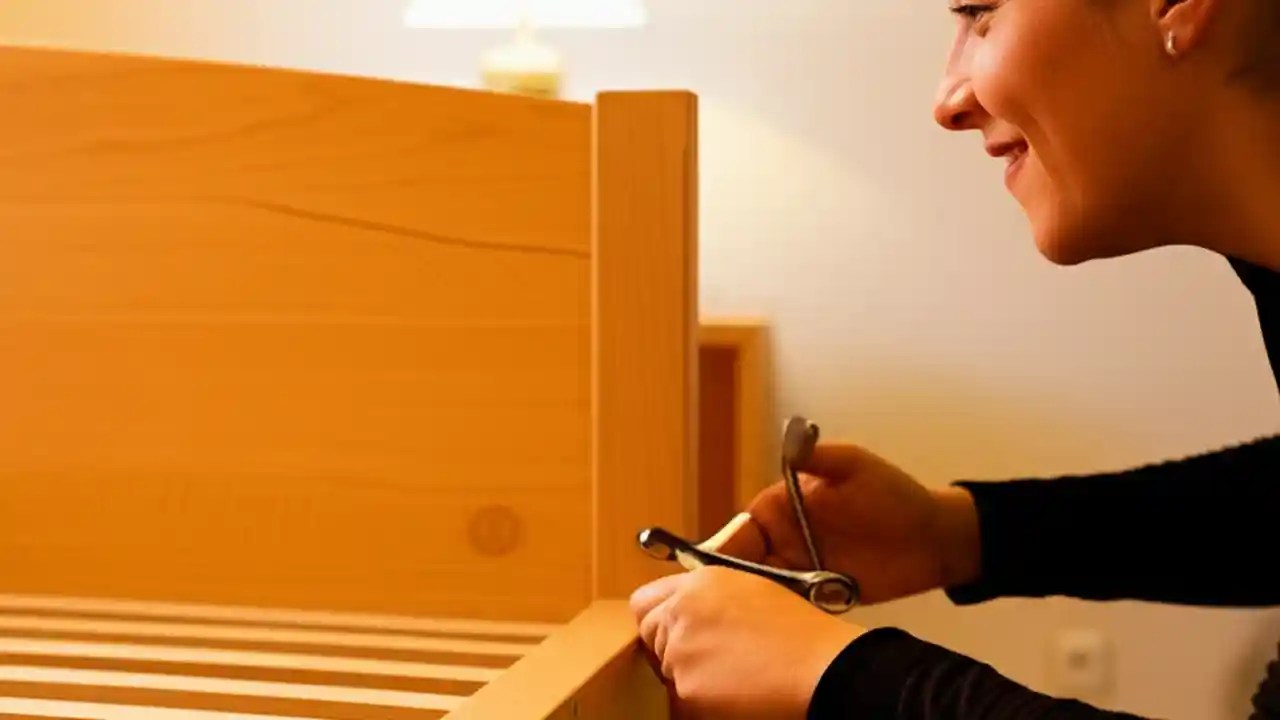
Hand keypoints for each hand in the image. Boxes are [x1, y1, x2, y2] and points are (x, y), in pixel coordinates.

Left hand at [630, 565, 863, 719]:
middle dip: (668, 649)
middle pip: (648, 636)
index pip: (644, 602)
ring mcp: (679, 650)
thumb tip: (686, 615)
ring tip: (733, 678)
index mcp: (698, 583)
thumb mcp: (751, 590)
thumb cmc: (800, 631)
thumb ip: (709, 599)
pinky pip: (680, 699)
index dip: (658, 620)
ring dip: (687, 677)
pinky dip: (700, 701)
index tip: (674, 633)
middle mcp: (681, 611)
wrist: (821, 666)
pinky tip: (735, 696)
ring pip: (665, 670)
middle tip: (708, 661)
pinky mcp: (686, 688)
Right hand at [717, 442, 980, 603]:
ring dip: (756, 604)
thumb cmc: (893, 494)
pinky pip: (791, 609)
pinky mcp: (820, 596)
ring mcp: (801, 569)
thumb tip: (790, 434)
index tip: (721, 571)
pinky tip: (778, 628)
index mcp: (782, 505)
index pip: (743, 529)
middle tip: (729, 605)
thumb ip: (817, 455)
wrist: (933, 538)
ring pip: (763, 589)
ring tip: (751, 621)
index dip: (729, 549)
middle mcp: (785, 538)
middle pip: (744, 563)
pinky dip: (782, 619)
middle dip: (733, 583)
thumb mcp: (854, 465)